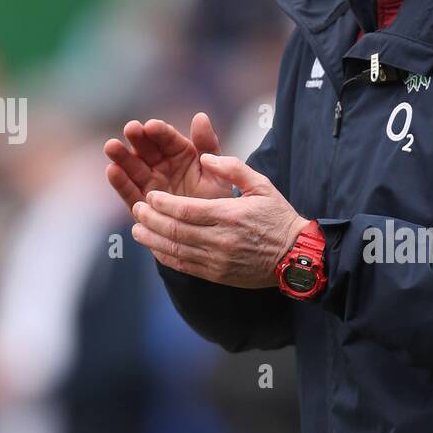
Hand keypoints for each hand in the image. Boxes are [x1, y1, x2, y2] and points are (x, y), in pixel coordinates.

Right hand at [104, 112, 230, 212]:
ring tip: (112, 146)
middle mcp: (162, 166)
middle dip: (137, 139)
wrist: (212, 232)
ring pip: (133, 168)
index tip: (152, 126)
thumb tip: (201, 116)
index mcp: (181, 154)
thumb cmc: (216, 199)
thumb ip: (208, 145)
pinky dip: (121, 183)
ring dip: (122, 157)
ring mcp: (150, 185)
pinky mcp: (142, 204)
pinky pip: (130, 192)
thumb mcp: (216, 171)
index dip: (159, 132)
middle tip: (130, 129)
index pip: (168, 139)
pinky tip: (112, 170)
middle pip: (147, 150)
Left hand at [130, 153, 310, 287]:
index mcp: (230, 215)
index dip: (162, 204)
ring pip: (176, 250)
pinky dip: (166, 257)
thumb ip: (233, 167)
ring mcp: (217, 260)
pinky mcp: (217, 274)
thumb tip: (205, 158)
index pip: (186, 210)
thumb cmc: (278, 217)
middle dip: (151, 220)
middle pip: (175, 230)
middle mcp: (221, 239)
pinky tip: (155, 247)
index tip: (150, 196)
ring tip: (137, 230)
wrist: (295, 257)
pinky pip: (184, 266)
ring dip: (152, 240)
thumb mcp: (262, 185)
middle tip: (137, 210)